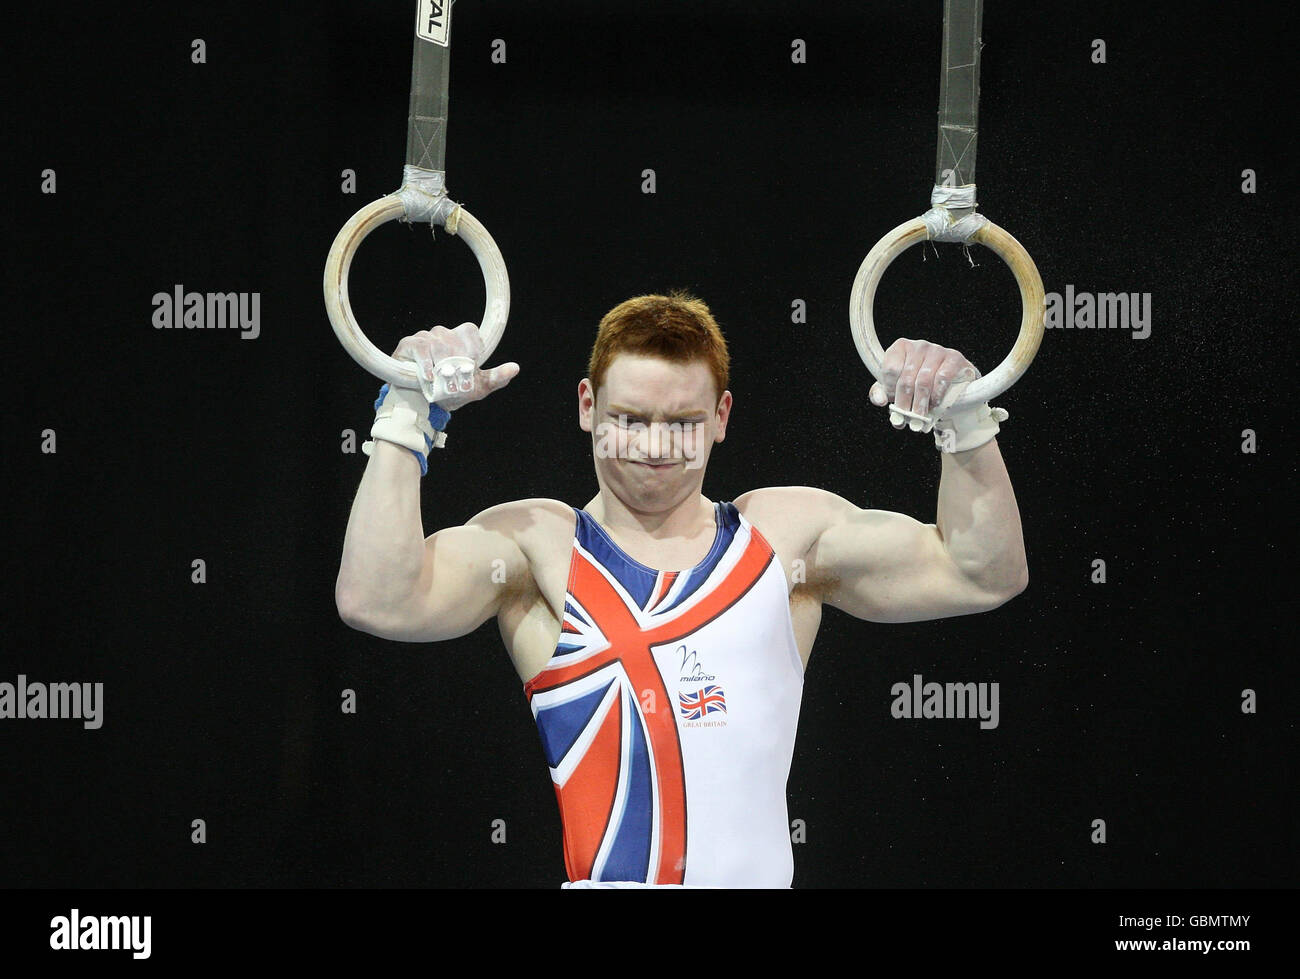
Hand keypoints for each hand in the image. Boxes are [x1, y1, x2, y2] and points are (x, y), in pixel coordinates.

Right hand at [392, 322, 519, 409]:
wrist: (424, 405)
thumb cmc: (450, 394)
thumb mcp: (477, 388)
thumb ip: (496, 378)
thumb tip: (515, 368)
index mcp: (459, 340)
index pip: (470, 330)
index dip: (473, 348)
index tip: (471, 366)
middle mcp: (442, 335)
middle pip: (454, 339)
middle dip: (458, 363)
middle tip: (456, 380)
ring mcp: (425, 338)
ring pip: (439, 345)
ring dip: (442, 366)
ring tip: (441, 381)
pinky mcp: (409, 344)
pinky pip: (421, 347)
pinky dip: (427, 363)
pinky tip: (429, 376)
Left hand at [868, 338, 978, 425]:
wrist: (950, 379)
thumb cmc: (916, 381)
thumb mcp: (894, 386)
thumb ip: (880, 393)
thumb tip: (880, 401)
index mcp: (900, 347)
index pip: (890, 369)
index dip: (890, 389)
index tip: (893, 402)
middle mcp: (918, 346)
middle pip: (906, 378)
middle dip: (905, 402)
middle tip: (906, 419)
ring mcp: (937, 350)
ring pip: (924, 381)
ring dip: (921, 402)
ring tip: (920, 415)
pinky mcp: (954, 358)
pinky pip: (943, 378)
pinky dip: (937, 394)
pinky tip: (935, 403)